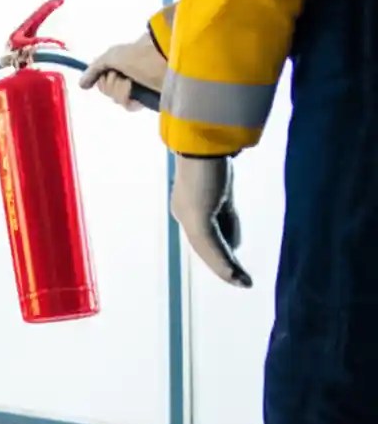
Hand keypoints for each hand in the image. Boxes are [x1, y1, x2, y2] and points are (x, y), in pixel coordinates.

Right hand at [78, 32, 166, 110]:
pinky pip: (128, 105)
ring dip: (120, 90)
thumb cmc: (140, 54)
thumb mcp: (112, 55)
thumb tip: (81, 85)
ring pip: (116, 98)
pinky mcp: (147, 99)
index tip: (108, 71)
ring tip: (130, 83)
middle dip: (111, 83)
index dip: (102, 76)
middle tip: (121, 76)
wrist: (166, 60)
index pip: (102, 76)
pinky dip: (128, 98)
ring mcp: (139, 88)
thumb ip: (95, 68)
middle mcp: (129, 75)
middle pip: (107, 88)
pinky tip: (134, 92)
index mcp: (123, 62)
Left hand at [171, 155, 250, 287]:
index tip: (234, 266)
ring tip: (242, 282)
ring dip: (226, 268)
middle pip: (204, 246)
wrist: (205, 141)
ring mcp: (187, 216)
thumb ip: (226, 215)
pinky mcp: (196, 218)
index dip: (220, 253)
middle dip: (223, 264)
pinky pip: (211, 246)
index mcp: (186, 205)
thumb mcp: (224, 191)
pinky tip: (234, 275)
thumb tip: (232, 244)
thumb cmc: (216, 158)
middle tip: (240, 280)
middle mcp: (182, 213)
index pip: (204, 235)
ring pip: (207, 250)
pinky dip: (223, 261)